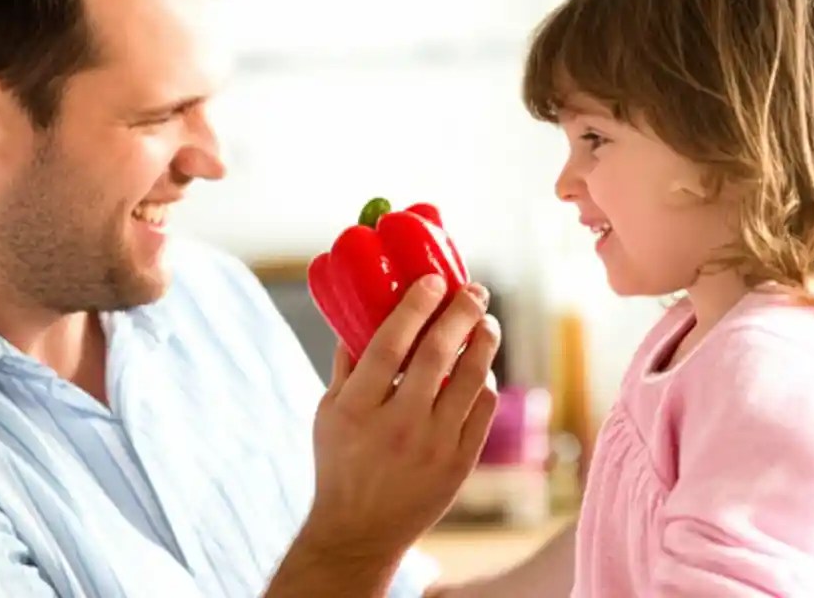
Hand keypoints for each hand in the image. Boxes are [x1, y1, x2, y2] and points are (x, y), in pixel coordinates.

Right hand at [302, 274, 500, 560]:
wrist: (360, 531)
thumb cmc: (340, 462)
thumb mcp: (328, 412)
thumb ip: (346, 363)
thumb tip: (360, 311)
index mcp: (357, 408)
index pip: (390, 344)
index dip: (415, 307)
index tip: (432, 280)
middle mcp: (397, 426)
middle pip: (437, 355)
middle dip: (460, 313)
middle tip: (474, 289)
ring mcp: (433, 447)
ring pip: (471, 380)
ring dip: (484, 342)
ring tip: (486, 320)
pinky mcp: (460, 465)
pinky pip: (483, 410)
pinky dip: (486, 383)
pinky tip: (482, 368)